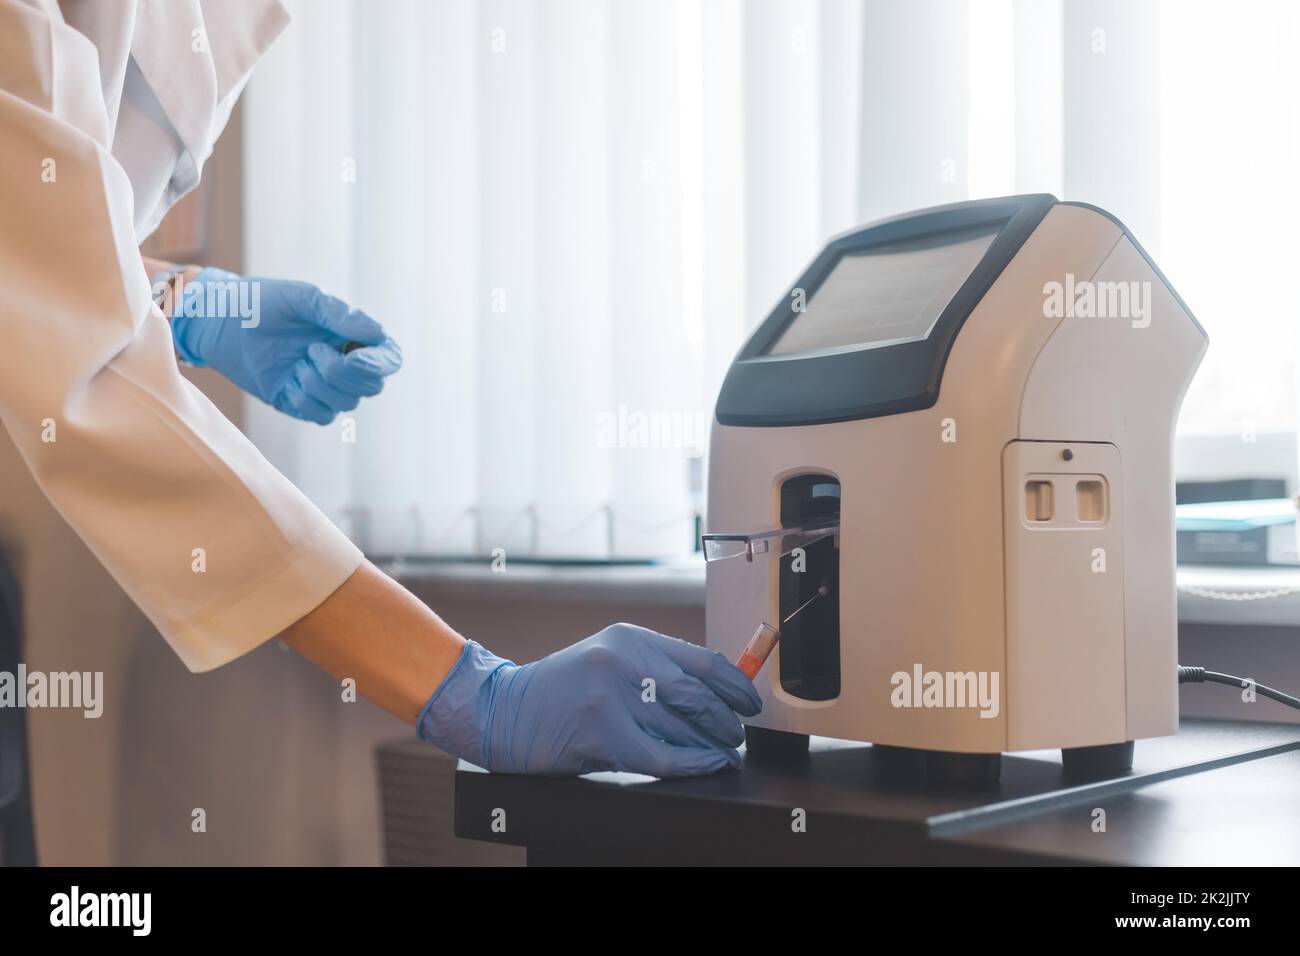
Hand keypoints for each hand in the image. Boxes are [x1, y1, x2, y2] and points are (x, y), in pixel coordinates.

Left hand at [170, 267, 401, 423]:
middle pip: (371, 386)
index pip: (388, 359)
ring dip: (319, 383)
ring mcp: (325, 386)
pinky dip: (306, 399)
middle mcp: (345, 363)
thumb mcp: (302, 298)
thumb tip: (375, 333)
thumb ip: (339, 313)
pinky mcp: (303, 403)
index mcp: (353, 335)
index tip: (355, 358)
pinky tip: (289, 380)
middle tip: (312, 349)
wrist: (221, 323)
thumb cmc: (263, 302)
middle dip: (343, 373)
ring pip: (346, 403)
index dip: (380, 364)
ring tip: (296, 361)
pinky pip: (321, 415)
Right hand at [418, 624, 762, 776]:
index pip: (702, 660)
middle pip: (698, 695)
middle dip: (726, 720)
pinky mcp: (601, 732)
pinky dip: (694, 764)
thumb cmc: (562, 690)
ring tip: (724, 753)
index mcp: (630, 638)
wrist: (504, 711)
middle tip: (738, 735)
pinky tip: (707, 765)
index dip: (736, 685)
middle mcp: (623, 660)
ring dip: (711, 745)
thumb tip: (716, 695)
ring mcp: (611, 696)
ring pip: (682, 728)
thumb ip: (656, 670)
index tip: (752, 703)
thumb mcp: (609, 663)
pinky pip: (663, 756)